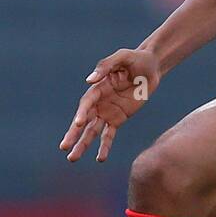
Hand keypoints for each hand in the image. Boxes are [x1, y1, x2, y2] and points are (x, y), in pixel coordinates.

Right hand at [60, 48, 160, 163]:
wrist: (151, 67)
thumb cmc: (135, 59)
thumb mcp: (122, 57)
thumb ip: (105, 67)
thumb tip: (89, 80)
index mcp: (98, 88)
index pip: (87, 103)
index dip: (82, 113)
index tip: (78, 124)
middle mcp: (99, 102)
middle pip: (84, 121)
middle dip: (74, 134)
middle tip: (63, 147)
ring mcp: (107, 112)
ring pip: (92, 131)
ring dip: (83, 145)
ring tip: (72, 158)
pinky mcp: (118, 119)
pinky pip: (109, 135)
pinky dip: (104, 147)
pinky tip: (100, 159)